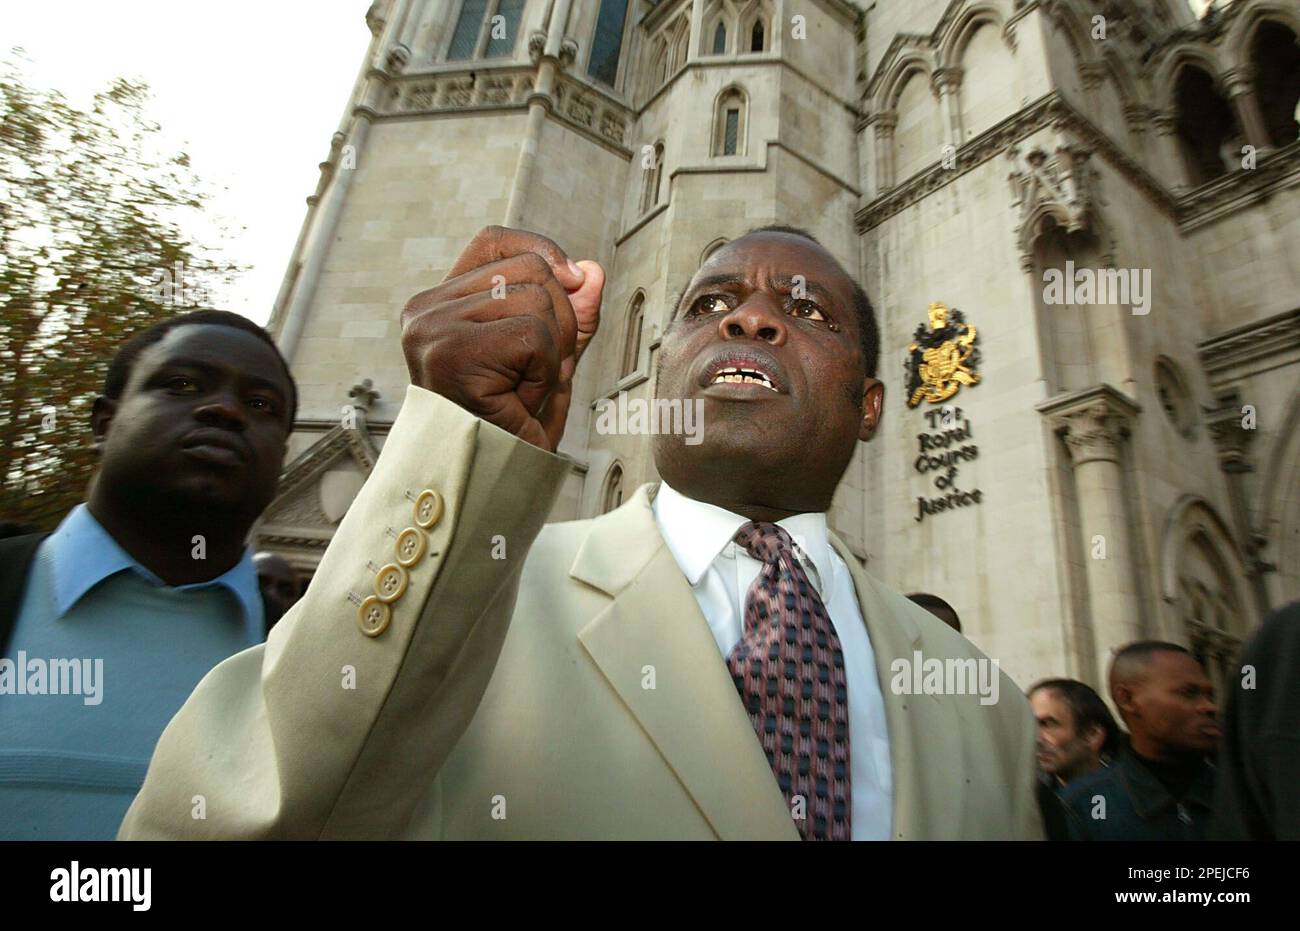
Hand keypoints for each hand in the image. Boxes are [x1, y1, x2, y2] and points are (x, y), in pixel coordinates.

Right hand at [401, 226, 604, 451]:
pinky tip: (519, 400)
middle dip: (561, 322)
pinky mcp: (453, 352)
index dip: (542, 253)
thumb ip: (569, 316)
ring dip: (553, 355)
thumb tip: (592, 271)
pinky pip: (535, 337)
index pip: (495, 242)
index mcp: (439, 303)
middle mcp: (427, 309)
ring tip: (524, 390)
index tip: (572, 282)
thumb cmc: (510, 428)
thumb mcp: (549, 360)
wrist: (487, 485)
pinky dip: (544, 373)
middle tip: (539, 374)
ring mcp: (434, 329)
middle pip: (531, 270)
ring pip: (539, 302)